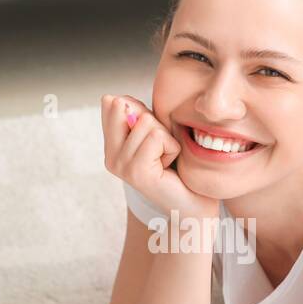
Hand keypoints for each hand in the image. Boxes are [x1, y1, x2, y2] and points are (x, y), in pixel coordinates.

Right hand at [101, 94, 218, 219]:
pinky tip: (169, 166)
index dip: (140, 110)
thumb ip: (135, 114)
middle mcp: (110, 157)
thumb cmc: (178, 165)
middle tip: (160, 148)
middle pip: (127, 107)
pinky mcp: (136, 172)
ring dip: (166, 137)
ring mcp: (120, 166)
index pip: (112, 103)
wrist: (192, 203)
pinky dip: (172, 147)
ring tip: (165, 159)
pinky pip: (157, 137)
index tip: (152, 137)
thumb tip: (117, 101)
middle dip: (153, 121)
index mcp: (110, 147)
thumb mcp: (154, 131)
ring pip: (146, 121)